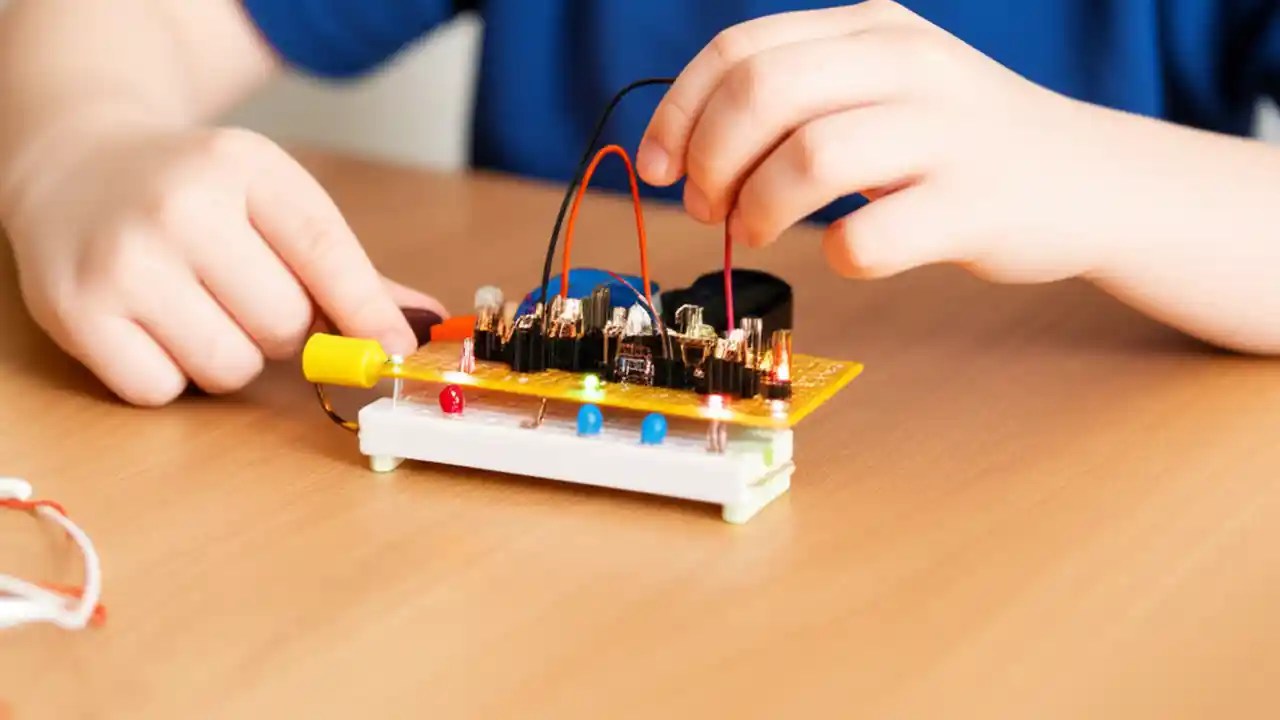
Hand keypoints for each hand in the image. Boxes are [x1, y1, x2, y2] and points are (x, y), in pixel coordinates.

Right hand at [1, 119, 443, 404]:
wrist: (73, 167)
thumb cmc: (192, 193)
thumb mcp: (268, 199)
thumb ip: (344, 268)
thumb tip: (421, 327)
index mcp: (242, 165)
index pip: (326, 252)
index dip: (367, 312)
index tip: (393, 350)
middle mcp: (179, 206)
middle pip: (284, 325)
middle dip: (278, 328)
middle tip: (238, 292)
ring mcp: (122, 261)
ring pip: (230, 367)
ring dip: (227, 356)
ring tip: (194, 307)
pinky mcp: (76, 313)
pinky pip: (163, 391)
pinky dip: (167, 376)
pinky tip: (148, 327)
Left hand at [638, 0, 1112, 283]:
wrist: (1088, 179)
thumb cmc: (954, 144)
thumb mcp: (881, 86)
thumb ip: (796, 97)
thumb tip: (683, 149)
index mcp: (872, 28)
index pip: (740, 50)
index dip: (679, 114)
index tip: (658, 167)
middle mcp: (909, 65)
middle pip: (763, 94)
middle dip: (710, 161)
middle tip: (708, 207)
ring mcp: (948, 133)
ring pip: (809, 157)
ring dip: (758, 208)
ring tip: (758, 232)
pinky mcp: (976, 206)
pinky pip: (870, 237)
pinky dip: (837, 255)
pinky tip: (848, 253)